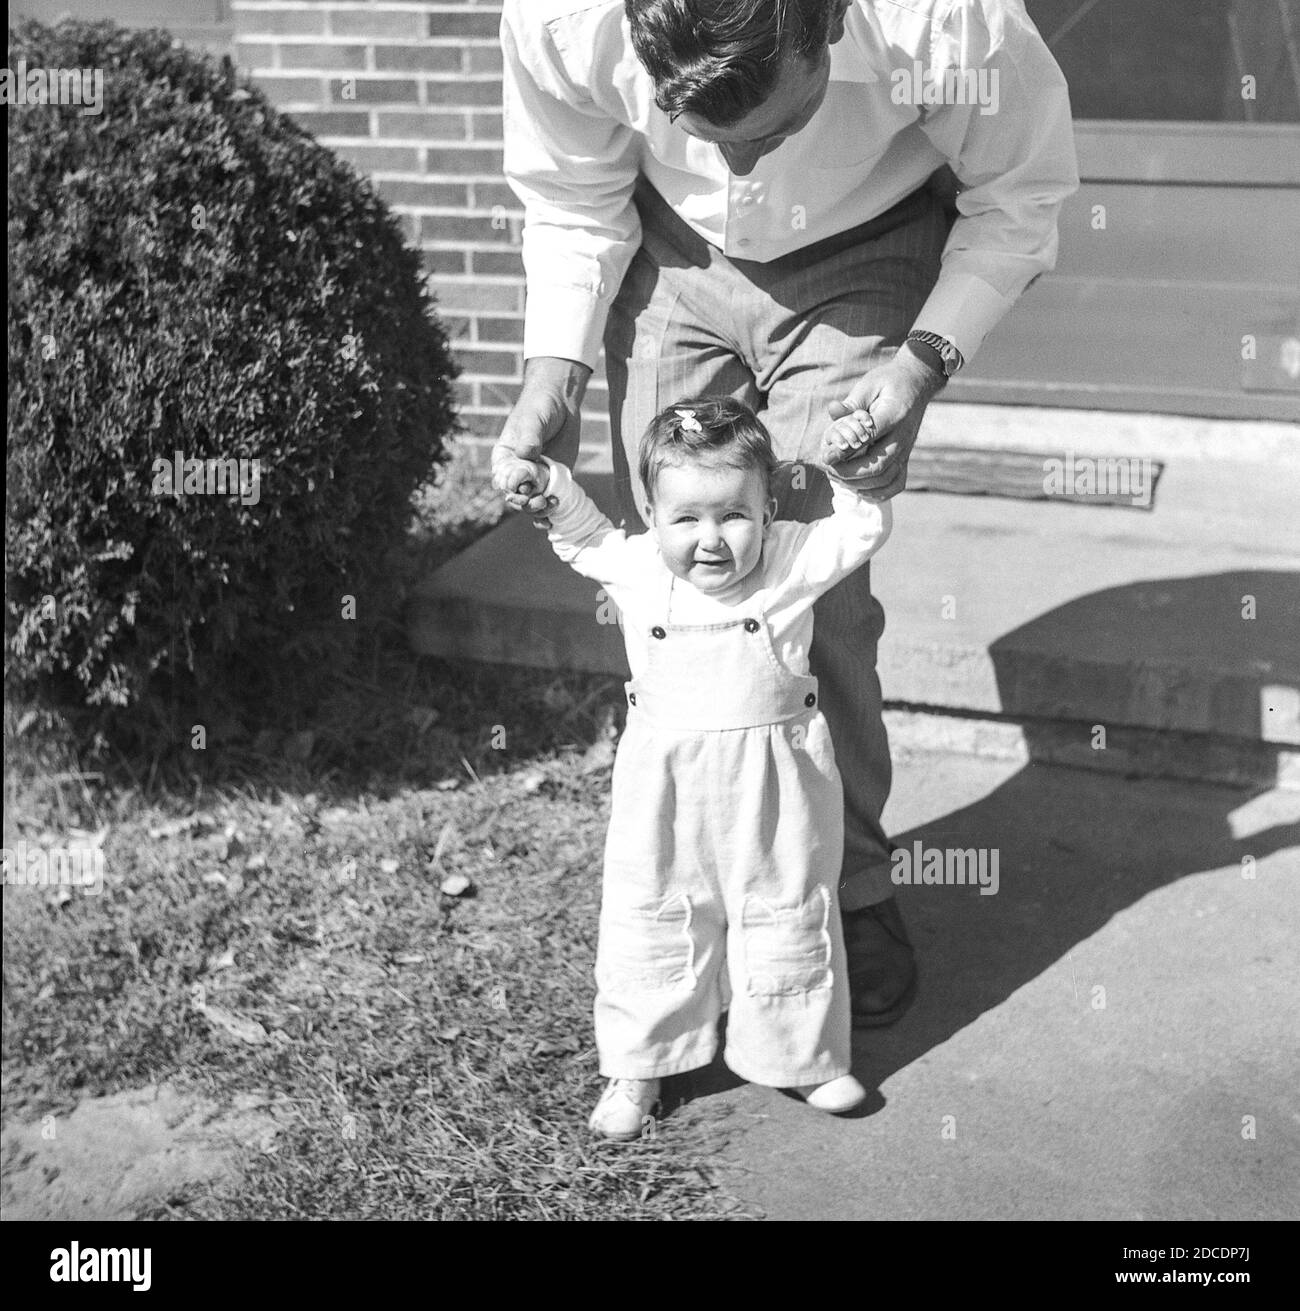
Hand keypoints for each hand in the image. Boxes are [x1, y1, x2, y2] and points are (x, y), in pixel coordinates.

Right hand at [491, 356, 589, 518]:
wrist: (561, 402)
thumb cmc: (540, 406)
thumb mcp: (533, 419)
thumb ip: (529, 437)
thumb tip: (526, 455)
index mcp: (505, 458)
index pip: (504, 480)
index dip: (512, 488)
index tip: (524, 487)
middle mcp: (518, 471)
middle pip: (517, 497)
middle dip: (526, 503)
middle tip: (540, 501)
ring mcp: (536, 477)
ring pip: (532, 503)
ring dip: (539, 510)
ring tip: (552, 505)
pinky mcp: (554, 480)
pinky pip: (549, 500)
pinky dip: (550, 512)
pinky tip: (554, 519)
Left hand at [823, 347, 943, 499]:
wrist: (918, 383)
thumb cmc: (889, 382)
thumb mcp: (869, 384)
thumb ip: (852, 402)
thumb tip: (832, 412)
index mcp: (894, 414)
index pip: (869, 437)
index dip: (845, 450)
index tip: (826, 456)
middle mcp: (903, 436)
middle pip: (878, 465)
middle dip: (849, 473)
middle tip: (829, 469)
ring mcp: (907, 449)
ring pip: (886, 478)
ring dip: (859, 484)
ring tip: (838, 477)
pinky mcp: (907, 457)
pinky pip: (897, 483)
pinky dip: (879, 493)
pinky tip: (860, 490)